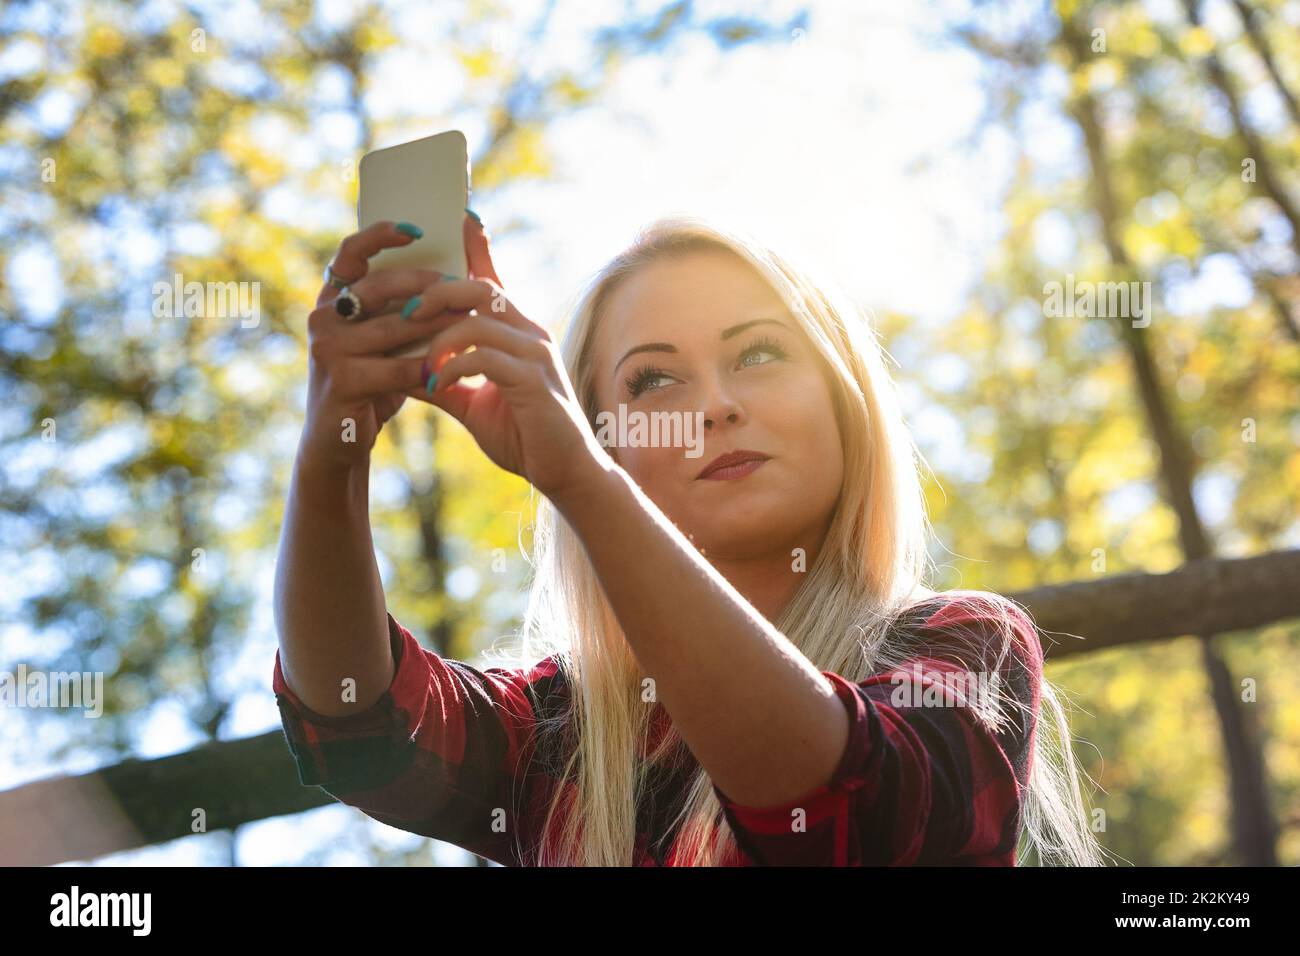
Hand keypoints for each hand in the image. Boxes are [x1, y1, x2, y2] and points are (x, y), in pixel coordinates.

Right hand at [298, 217, 478, 473]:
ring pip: (392, 328)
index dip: (380, 235)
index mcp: (331, 299)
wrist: (338, 439)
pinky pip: (395, 369)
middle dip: (423, 285)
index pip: (350, 253)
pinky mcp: (340, 381)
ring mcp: (327, 349)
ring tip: (468, 323)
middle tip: (459, 286)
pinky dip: (425, 368)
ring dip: (434, 325)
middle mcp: (322, 317)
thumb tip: (452, 272)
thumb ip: (400, 309)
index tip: (416, 228)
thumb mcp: (381, 340)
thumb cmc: (369, 382)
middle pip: (378, 286)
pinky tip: (448, 368)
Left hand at [403, 216, 606, 504]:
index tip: (458, 217)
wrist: (564, 473)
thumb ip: (444, 381)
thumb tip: (403, 370)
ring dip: (440, 337)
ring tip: (421, 363)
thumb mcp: (473, 404)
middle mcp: (530, 333)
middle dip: (437, 293)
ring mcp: (534, 354)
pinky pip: (484, 355)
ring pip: (479, 318)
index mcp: (518, 333)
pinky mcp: (532, 380)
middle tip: (405, 313)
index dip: (476, 247)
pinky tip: (437, 384)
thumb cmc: (524, 438)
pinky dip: (453, 366)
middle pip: (481, 288)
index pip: (493, 279)